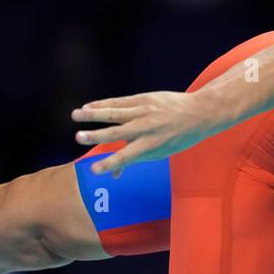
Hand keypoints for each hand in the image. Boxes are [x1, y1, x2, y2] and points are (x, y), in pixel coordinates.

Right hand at [72, 91, 217, 173]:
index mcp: (151, 145)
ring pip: (114, 113)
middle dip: (96, 136)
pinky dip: (103, 104)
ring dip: (93, 114)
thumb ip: (135, 160)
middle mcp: (145, 128)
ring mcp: (143, 111)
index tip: (95, 170)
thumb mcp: (161, 153)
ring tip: (75, 115)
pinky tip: (89, 106)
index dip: (110, 164)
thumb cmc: (178, 137)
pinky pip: (119, 102)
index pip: (127, 157)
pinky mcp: (143, 98)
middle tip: (77, 138)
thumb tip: (114, 175)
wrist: (198, 112)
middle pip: (117, 133)